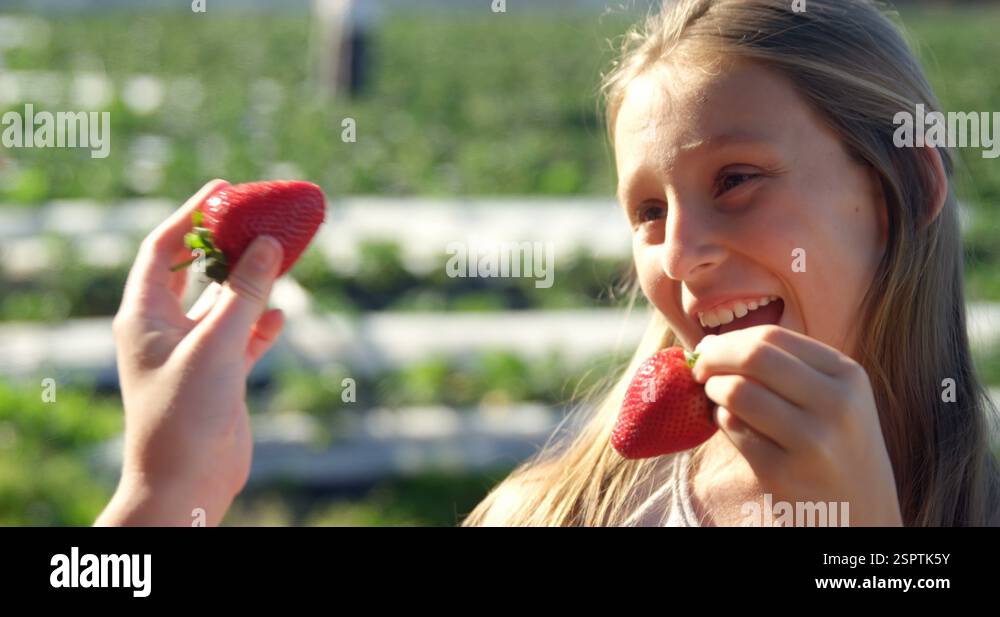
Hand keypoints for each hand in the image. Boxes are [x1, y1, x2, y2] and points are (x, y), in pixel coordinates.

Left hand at [95, 179, 284, 525]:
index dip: (190, 215)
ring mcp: (193, 352)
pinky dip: (263, 323)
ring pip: (224, 301)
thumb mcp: (216, 346)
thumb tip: (267, 245)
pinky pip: (243, 336)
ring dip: (251, 281)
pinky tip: (284, 315)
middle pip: (195, 269)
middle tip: (258, 215)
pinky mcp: (219, 375)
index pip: (162, 248)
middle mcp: (165, 329)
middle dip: (226, 244)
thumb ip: (244, 294)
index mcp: (144, 315)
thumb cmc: (184, 416)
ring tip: (281, 255)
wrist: (187, 483)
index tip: (223, 190)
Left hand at [691, 325, 901, 525]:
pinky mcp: (783, 473)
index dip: (729, 340)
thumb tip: (709, 344)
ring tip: (714, 398)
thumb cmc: (833, 444)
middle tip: (698, 369)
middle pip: (753, 356)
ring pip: (737, 392)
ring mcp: (811, 441)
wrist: (860, 512)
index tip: (708, 349)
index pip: (772, 337)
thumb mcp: (831, 398)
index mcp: (846, 375)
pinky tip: (728, 425)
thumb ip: (783, 367)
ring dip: (712, 390)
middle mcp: (835, 404)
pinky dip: (719, 421)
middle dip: (713, 357)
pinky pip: (732, 429)